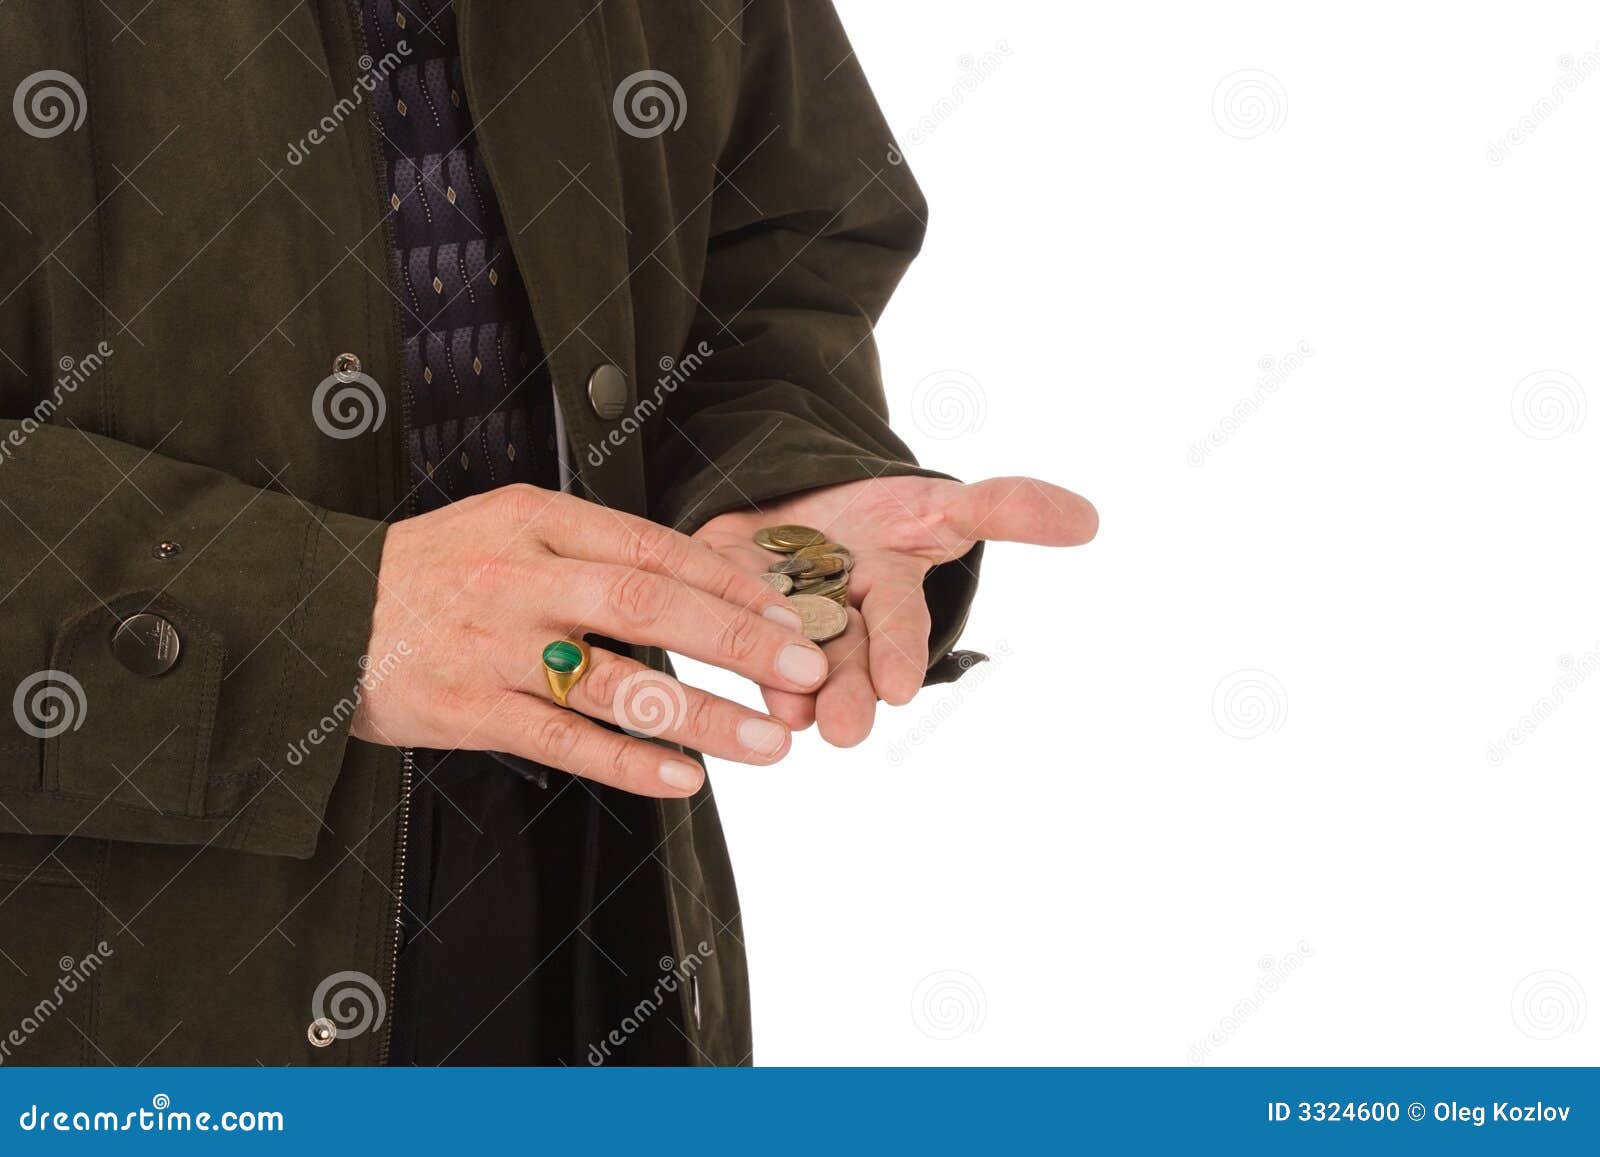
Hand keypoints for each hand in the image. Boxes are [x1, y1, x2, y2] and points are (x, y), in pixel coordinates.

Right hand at [351, 484, 830, 796]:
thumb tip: (695, 584)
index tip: (788, 610)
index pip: (652, 547)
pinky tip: (684, 780)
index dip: (728, 580)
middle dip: (736, 640)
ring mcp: (492, 647)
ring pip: (615, 684)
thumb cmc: (429, 574)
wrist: (312, 614)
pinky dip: (628, 763)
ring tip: (767, 743)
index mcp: (534, 521)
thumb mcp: (503, 530)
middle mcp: (519, 578)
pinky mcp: (467, 710)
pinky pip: (562, 742)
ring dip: (701, 716)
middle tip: (804, 669)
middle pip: (647, 606)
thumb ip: (587, 550)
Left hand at [694, 475, 1096, 744]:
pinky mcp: (720, 591)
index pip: (896, 630)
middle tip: (840, 733)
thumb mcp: (941, 505)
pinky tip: (716, 660)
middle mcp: (832, 621)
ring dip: (784, 686)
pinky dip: (719, 633)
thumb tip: (1089, 518)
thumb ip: (1006, 509)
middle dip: (842, 695)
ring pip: (778, 655)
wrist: (800, 500)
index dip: (898, 654)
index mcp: (884, 599)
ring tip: (789, 716)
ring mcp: (774, 611)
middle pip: (839, 661)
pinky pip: (715, 612)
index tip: (900, 689)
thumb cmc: (881, 516)